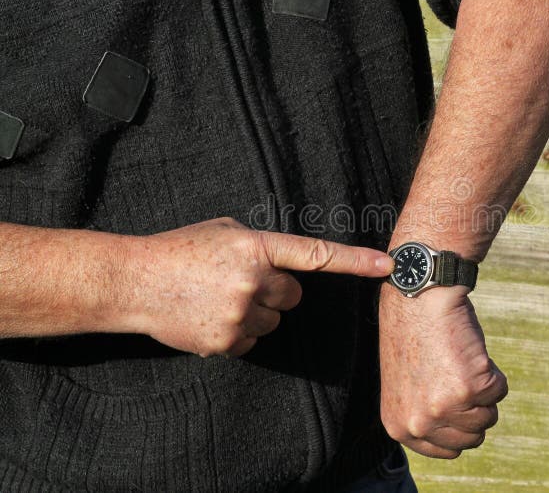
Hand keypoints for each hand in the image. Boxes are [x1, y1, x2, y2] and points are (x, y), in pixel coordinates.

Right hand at [116, 217, 394, 356]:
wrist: (135, 282)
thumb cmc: (180, 250)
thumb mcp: (224, 232)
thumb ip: (261, 245)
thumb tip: (285, 265)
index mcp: (256, 246)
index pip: (316, 255)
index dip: (355, 261)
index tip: (388, 266)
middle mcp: (254, 280)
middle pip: (293, 296)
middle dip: (277, 292)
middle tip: (244, 284)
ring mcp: (240, 314)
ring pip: (274, 320)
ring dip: (257, 312)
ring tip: (221, 300)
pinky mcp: (227, 341)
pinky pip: (253, 340)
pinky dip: (238, 332)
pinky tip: (212, 317)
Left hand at [378, 283, 508, 457]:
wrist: (419, 296)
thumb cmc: (415, 334)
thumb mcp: (407, 385)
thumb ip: (423, 414)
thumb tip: (455, 434)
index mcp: (399, 427)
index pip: (448, 450)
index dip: (458, 422)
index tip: (453, 397)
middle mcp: (418, 424)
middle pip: (473, 438)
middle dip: (474, 407)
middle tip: (456, 373)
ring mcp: (443, 408)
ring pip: (489, 416)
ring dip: (483, 388)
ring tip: (459, 361)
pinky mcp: (469, 388)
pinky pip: (500, 390)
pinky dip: (493, 369)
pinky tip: (468, 350)